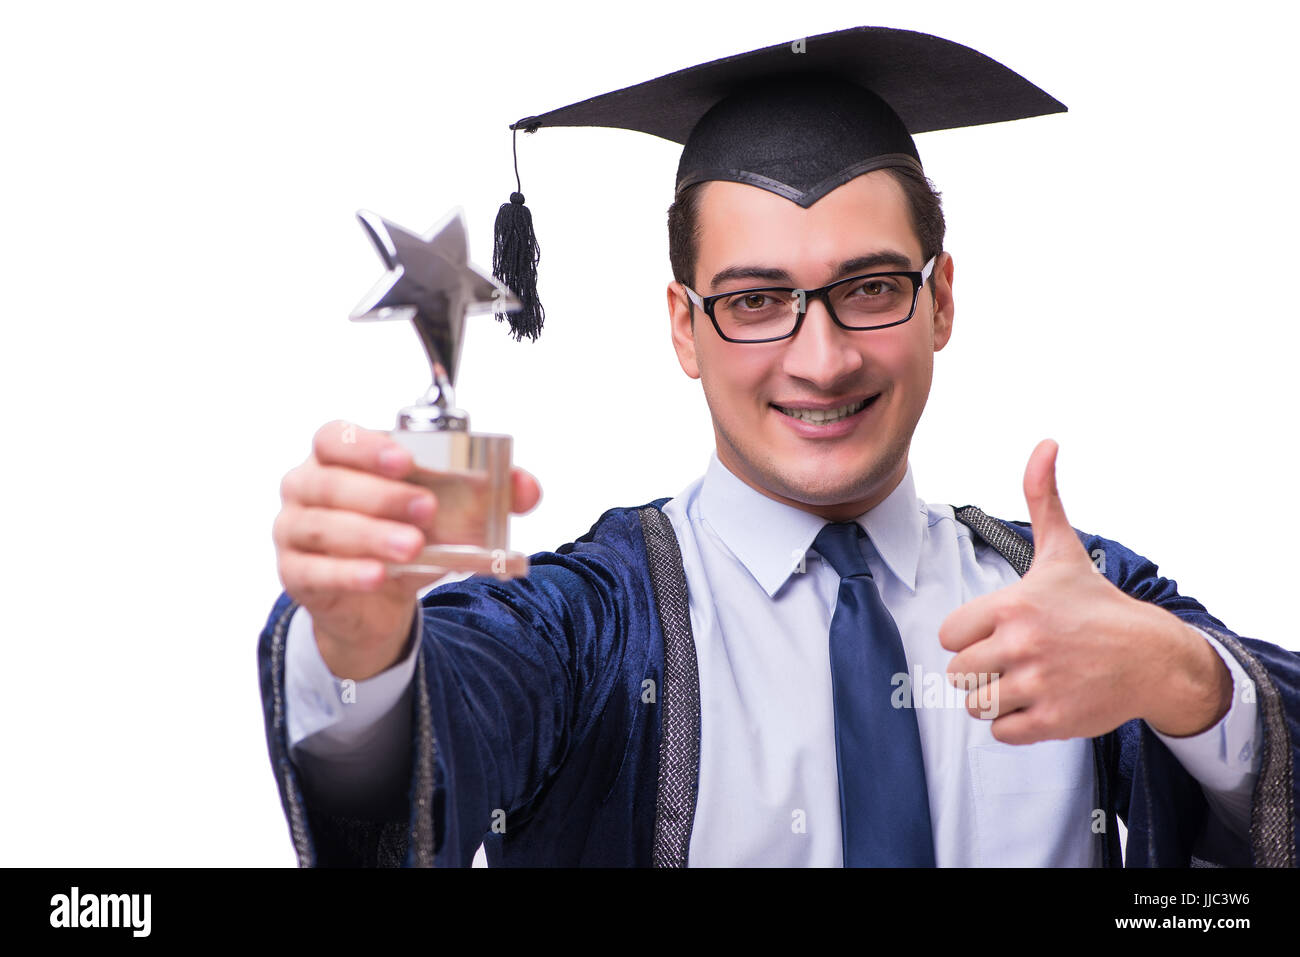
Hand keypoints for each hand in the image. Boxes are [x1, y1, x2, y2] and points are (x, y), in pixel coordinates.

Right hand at [273, 420, 541, 679]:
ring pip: (322, 527)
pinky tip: (378, 576)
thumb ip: (490, 493)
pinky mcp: (296, 574)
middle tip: (427, 509)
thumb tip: (527, 487)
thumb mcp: (449, 512)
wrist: (379, 601)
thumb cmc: (405, 535)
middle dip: (381, 496)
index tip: (404, 460)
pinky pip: (314, 570)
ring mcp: (294, 531)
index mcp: (337, 458)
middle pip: (329, 483)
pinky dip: (348, 572)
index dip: (365, 446)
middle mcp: (307, 488)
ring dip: (370, 535)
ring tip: (412, 547)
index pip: (334, 437)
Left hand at [938, 439, 1230, 743]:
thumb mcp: (1061, 551)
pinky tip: (1039, 701)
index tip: (997, 631)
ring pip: (977, 704)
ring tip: (1026, 679)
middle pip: (959, 673)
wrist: (1151, 657)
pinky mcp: (1052, 721)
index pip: (949, 636)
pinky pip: (1002, 732)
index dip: (969, 637)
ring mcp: (1037, 686)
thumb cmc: (1096, 606)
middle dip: (982, 668)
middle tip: (1015, 658)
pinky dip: (1015, 724)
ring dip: (996, 697)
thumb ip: (1042, 498)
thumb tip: (1045, 444)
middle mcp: (1021, 646)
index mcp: (1012, 607)